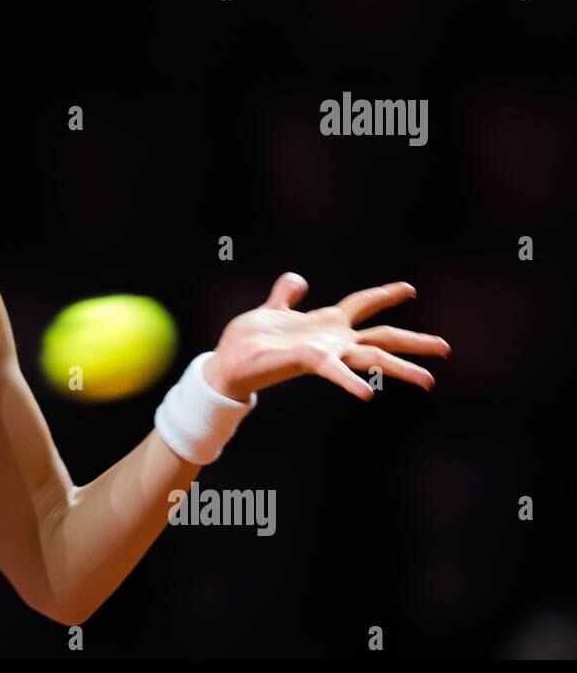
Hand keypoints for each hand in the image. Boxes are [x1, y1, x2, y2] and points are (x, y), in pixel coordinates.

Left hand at [204, 272, 451, 401]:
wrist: (227, 364)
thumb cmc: (248, 341)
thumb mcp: (271, 310)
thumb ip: (285, 295)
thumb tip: (297, 278)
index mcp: (326, 324)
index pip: (362, 304)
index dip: (385, 295)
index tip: (409, 289)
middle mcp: (333, 340)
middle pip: (382, 336)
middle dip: (414, 342)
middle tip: (446, 347)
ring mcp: (326, 352)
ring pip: (372, 356)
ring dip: (402, 368)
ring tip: (429, 380)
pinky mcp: (310, 360)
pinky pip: (335, 370)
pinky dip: (352, 382)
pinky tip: (368, 394)